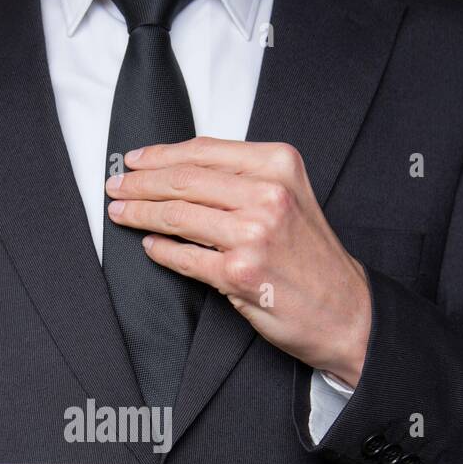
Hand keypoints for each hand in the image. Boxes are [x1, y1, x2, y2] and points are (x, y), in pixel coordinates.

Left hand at [105, 137, 371, 387]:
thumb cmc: (313, 258)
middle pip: (184, 180)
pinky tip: (149, 246)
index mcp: (278, 165)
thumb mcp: (291, 197)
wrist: (348, 311)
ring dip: (140, 214)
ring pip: (177, 215)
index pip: (203, 151)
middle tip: (114, 186)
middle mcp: (267, 194)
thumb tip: (182, 172)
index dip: (160, 155)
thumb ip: (245, 179)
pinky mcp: (239, 273)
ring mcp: (253, 234)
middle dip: (140, 183)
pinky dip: (161, 251)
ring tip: (120, 213)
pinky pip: (185, 258)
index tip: (134, 160)